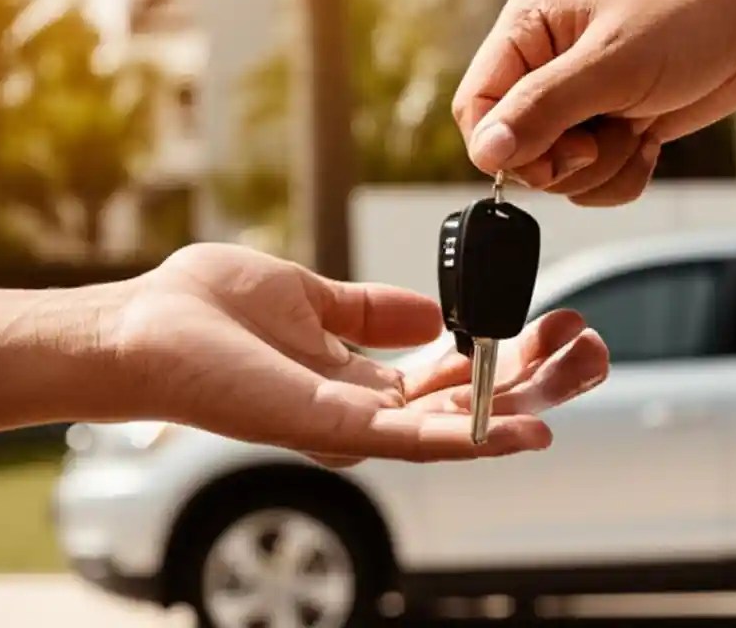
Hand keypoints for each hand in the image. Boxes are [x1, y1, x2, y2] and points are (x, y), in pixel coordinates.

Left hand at [114, 244, 607, 463]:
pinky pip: (420, 440)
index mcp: (361, 377)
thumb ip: (369, 310)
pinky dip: (479, 437)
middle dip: (539, 379)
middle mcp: (366, 410)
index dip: (510, 354)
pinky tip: (529, 426)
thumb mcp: (309, 295)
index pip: (455, 375)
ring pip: (462, 424)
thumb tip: (428, 312)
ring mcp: (355, 426)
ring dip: (528, 402)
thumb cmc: (203, 311)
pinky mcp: (337, 430)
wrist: (141, 327)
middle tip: (594, 349)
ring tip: (585, 369)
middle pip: (473, 402)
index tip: (557, 324)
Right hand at [453, 0, 735, 205]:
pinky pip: (590, 182)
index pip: (477, 106)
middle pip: (514, 150)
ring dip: (600, 169)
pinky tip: (649, 142)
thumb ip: (543, 109)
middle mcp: (543, 65)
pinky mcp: (606, 130)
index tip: (555, 156)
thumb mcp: (611, 66)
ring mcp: (576, 102)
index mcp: (527, 30)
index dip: (505, 145)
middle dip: (564, 161)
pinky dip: (620, 176)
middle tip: (601, 140)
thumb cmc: (688, 22)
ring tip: (637, 128)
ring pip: (555, 174)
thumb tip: (486, 152)